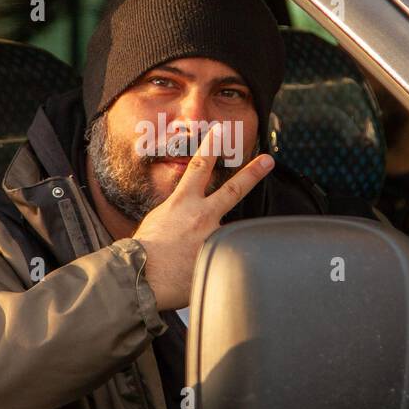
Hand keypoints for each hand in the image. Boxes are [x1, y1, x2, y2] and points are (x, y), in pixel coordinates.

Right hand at [134, 127, 274, 311]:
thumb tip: (187, 214)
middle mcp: (202, 216)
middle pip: (233, 189)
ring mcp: (212, 236)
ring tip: (192, 257)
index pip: (199, 167)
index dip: (211, 146)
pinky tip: (194, 273)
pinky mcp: (217, 257)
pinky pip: (223, 257)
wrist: (141, 276)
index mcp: (182, 203)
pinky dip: (213, 263)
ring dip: (216, 243)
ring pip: (227, 233)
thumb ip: (178, 212)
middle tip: (267, 161)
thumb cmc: (143, 251)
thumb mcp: (158, 220)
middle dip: (252, 173)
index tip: (220, 131)